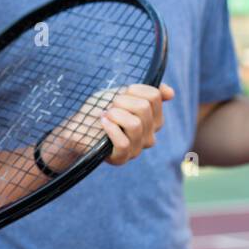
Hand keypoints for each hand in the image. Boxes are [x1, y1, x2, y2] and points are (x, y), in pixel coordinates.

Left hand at [46, 82, 174, 168]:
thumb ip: (146, 92)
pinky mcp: (122, 158)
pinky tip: (102, 122)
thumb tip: (171, 93)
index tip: (120, 95)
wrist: (78, 126)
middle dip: (121, 102)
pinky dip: (110, 129)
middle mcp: (150, 135)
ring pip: (135, 125)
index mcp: (154, 119)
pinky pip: (123, 143)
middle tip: (110, 107)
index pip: (154, 96)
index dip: (132, 90)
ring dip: (115, 115)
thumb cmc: (101, 109)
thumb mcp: (122, 94)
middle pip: (144, 108)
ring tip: (105, 115)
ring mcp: (137, 149)